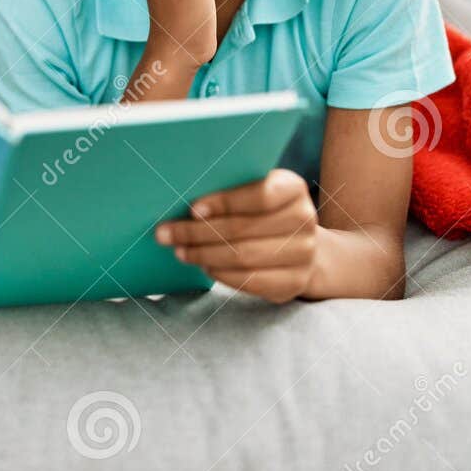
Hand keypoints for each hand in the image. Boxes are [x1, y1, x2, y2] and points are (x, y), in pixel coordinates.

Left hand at [155, 169, 318, 303]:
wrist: (300, 245)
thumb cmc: (262, 211)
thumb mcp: (253, 189)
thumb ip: (229, 188)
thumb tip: (183, 197)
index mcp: (293, 188)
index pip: (259, 196)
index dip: (224, 203)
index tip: (192, 209)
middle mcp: (304, 219)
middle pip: (243, 229)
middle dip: (198, 232)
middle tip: (166, 233)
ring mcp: (304, 253)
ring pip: (244, 256)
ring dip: (204, 254)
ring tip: (180, 250)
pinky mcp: (295, 282)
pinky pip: (251, 281)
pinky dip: (222, 274)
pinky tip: (203, 266)